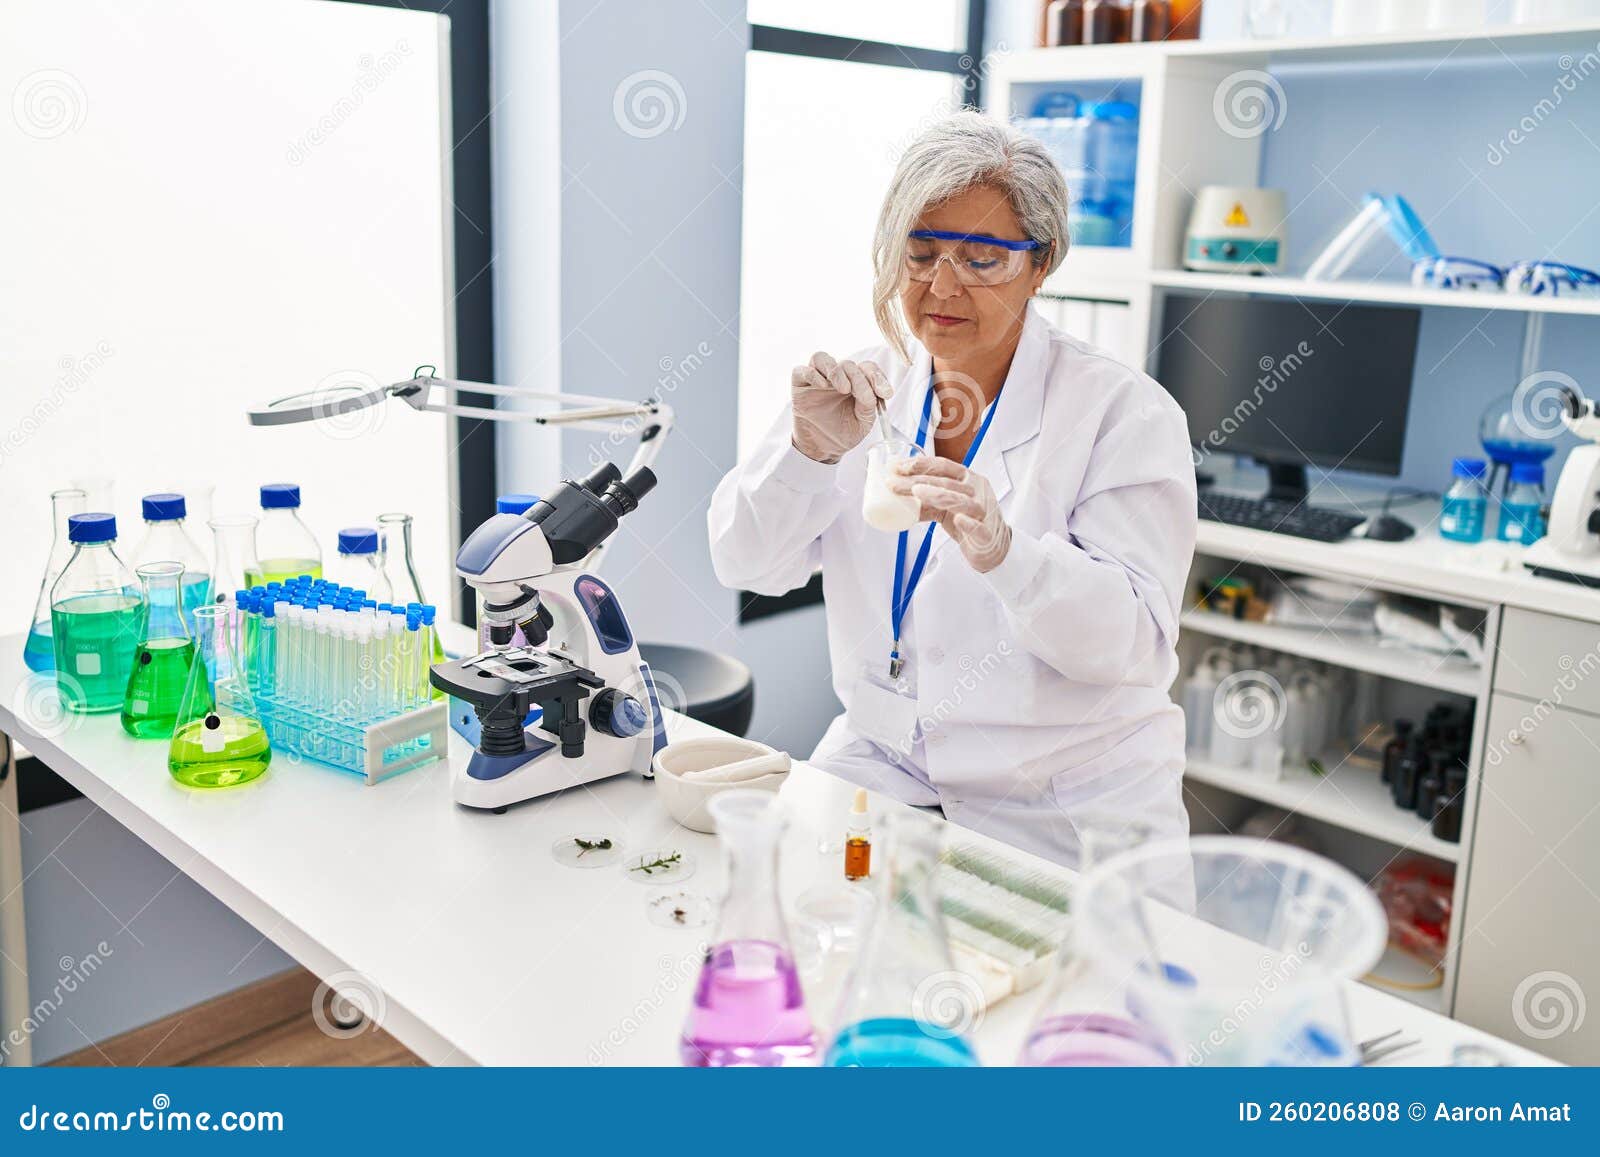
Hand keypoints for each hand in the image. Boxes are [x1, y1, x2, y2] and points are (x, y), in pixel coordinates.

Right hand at [791, 352, 891, 463]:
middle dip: (858, 378)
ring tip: (843, 389)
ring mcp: (817, 379)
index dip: (878, 377)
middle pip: (847, 364)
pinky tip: (823, 386)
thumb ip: (870, 404)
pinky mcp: (799, 385)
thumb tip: (875, 391)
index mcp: (856, 383)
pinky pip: (802, 370)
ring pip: (822, 358)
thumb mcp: (864, 422)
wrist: (823, 449)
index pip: (867, 368)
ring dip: (836, 371)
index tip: (885, 394)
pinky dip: (813, 375)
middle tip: (862, 396)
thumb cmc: (844, 433)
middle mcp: (837, 377)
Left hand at [889, 456, 1011, 572]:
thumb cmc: (969, 521)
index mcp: (968, 480)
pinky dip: (968, 523)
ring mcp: (982, 512)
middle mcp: (976, 491)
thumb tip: (896, 495)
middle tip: (893, 483)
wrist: (993, 546)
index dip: (921, 464)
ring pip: (960, 501)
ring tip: (917, 491)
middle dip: (917, 481)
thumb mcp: (945, 508)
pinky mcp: (986, 534)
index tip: (898, 467)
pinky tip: (958, 520)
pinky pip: (977, 527)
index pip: (944, 466)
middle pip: (945, 483)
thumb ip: (926, 501)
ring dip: (938, 494)